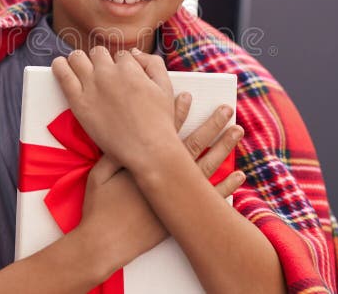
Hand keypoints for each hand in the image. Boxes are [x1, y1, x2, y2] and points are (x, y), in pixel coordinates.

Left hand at [51, 46, 176, 170]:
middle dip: (101, 60)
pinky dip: (59, 66)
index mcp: (129, 68)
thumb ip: (153, 63)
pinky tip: (59, 65)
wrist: (148, 150)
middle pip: (98, 53)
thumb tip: (134, 52)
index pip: (121, 55)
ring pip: (77, 58)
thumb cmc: (160, 122)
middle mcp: (109, 73)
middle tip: (101, 73)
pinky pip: (63, 75)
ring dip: (79, 59)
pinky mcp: (79, 102)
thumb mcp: (165, 87)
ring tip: (79, 66)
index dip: (121, 64)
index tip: (120, 74)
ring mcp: (92, 87)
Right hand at [78, 100, 245, 277]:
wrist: (105, 241)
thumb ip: (113, 153)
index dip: (178, 112)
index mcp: (146, 163)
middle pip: (194, 143)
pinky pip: (210, 198)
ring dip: (223, 147)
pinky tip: (238, 175)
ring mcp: (177, 196)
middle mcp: (166, 176)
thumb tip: (124, 135)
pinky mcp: (182, 215)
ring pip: (207, 165)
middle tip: (227, 109)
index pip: (166, 131)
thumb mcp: (99, 173)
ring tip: (237, 132)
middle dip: (211, 124)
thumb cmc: (98, 208)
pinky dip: (226, 186)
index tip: (189, 96)